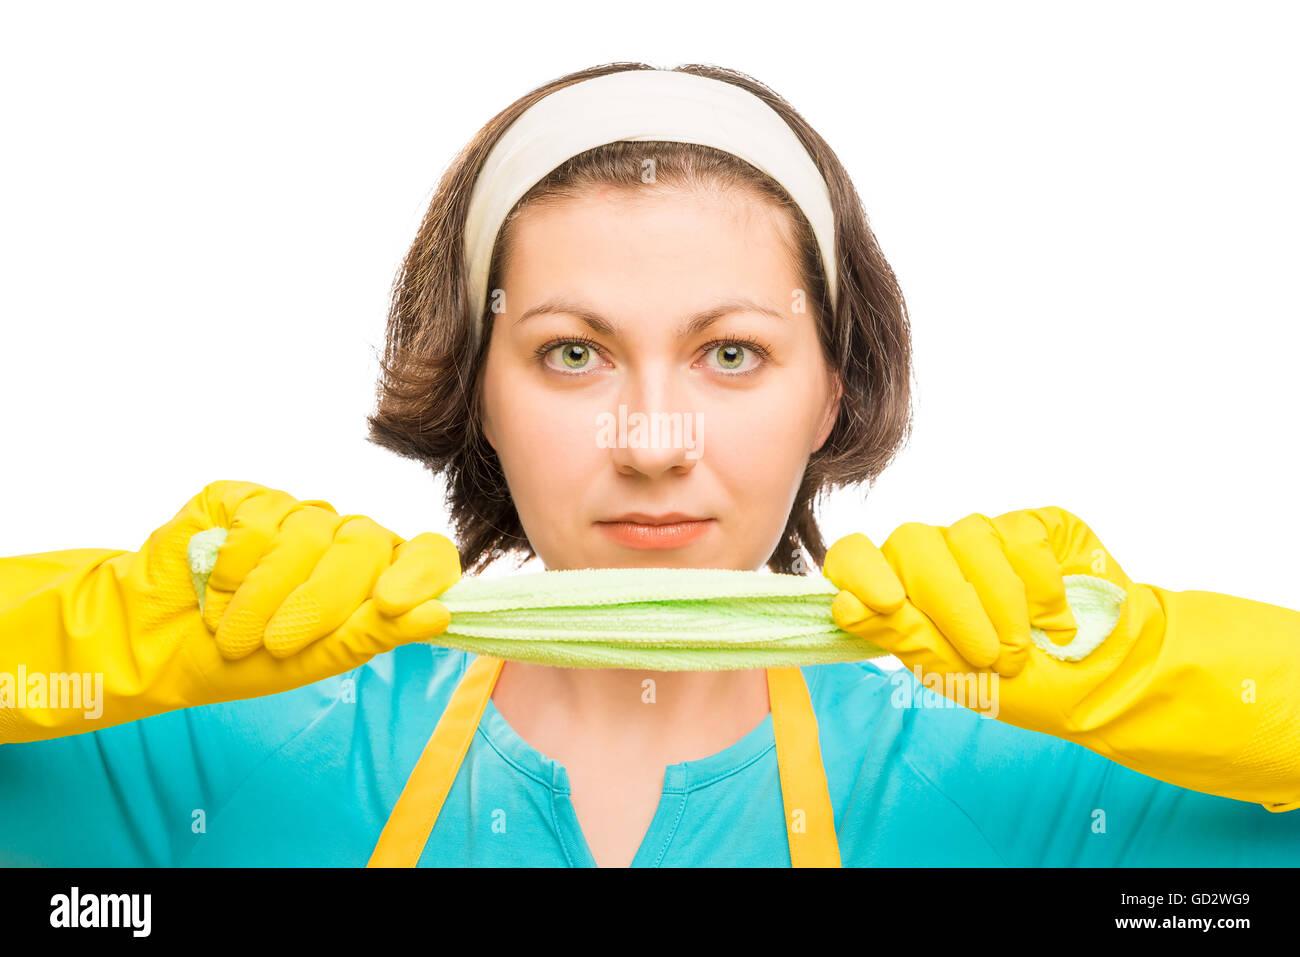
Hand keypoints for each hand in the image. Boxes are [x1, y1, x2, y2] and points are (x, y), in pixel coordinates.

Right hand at [0, 479, 460, 742]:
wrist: (158, 647)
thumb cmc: (246, 658)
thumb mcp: (315, 660)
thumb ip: (376, 634)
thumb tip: (442, 613)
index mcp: (376, 577)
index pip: (429, 553)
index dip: (420, 572)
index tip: (388, 603)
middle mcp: (343, 536)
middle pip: (365, 544)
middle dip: (320, 603)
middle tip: (278, 645)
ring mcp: (296, 513)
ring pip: (309, 535)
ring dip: (265, 597)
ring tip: (234, 633)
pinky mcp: (248, 497)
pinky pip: (260, 521)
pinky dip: (235, 568)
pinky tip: (215, 589)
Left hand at [822, 506, 1299, 807]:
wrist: (1102, 678)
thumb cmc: (1020, 683)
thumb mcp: (955, 675)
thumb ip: (902, 637)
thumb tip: (842, 604)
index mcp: (901, 591)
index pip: (854, 555)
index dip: (860, 570)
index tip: (888, 604)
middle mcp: (934, 556)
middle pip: (913, 540)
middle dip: (951, 604)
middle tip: (987, 656)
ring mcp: (982, 537)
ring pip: (968, 537)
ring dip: (999, 602)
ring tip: (1023, 646)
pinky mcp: (1031, 525)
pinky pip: (1018, 536)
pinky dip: (1038, 585)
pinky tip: (1054, 614)